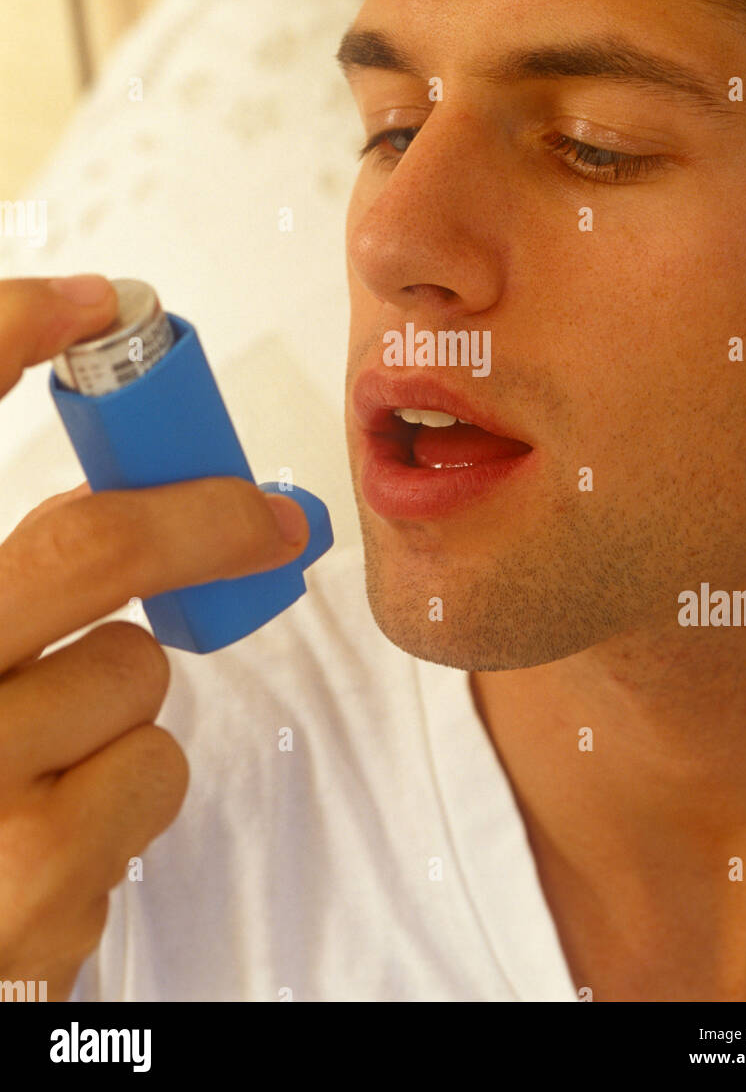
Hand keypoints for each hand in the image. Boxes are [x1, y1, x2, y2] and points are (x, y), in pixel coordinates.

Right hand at [0, 276, 307, 998]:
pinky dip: (129, 794)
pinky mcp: (25, 889)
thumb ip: (10, 587)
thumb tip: (125, 502)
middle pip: (89, 547)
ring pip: (134, 675)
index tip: (88, 299)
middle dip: (205, 521)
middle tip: (276, 517)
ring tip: (50, 756)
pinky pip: (151, 775)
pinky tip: (56, 837)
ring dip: (121, 701)